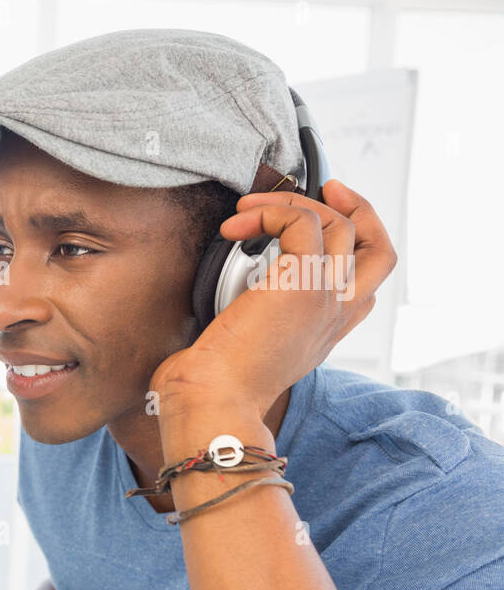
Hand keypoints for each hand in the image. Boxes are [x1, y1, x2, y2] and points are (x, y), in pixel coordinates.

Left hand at [149, 179, 397, 417]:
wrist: (212, 402)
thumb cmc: (213, 386)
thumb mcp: (245, 349)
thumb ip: (255, 320)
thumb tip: (229, 294)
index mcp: (326, 332)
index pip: (365, 282)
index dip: (353, 244)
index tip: (322, 219)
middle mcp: (336, 314)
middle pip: (377, 248)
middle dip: (356, 209)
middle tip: (323, 187)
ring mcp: (325, 297)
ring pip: (339, 224)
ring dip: (291, 203)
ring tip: (246, 209)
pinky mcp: (302, 283)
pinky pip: (302, 222)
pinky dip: (270, 211)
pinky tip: (238, 223)